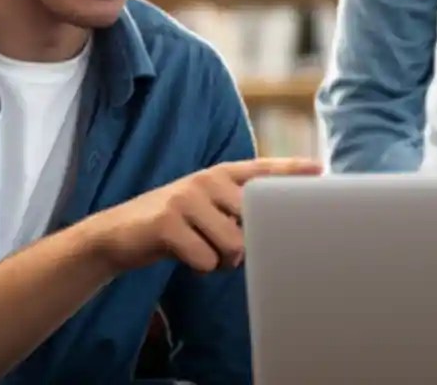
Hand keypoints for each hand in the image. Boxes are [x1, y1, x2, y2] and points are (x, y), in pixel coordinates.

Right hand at [81, 157, 321, 273]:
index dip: (291, 170)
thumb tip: (276, 224)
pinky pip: (206, 259)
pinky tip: (182, 255)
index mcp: (220, 175)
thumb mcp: (206, 208)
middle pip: (254, 221)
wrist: (117, 235)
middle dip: (243, 244)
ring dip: (221, 260)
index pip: (262, 169)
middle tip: (218, 244)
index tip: (319, 169)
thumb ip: (237, 208)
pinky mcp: (167, 223)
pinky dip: (199, 268)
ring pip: (233, 245)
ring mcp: (186, 198)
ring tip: (199, 248)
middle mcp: (206, 180)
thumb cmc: (174, 226)